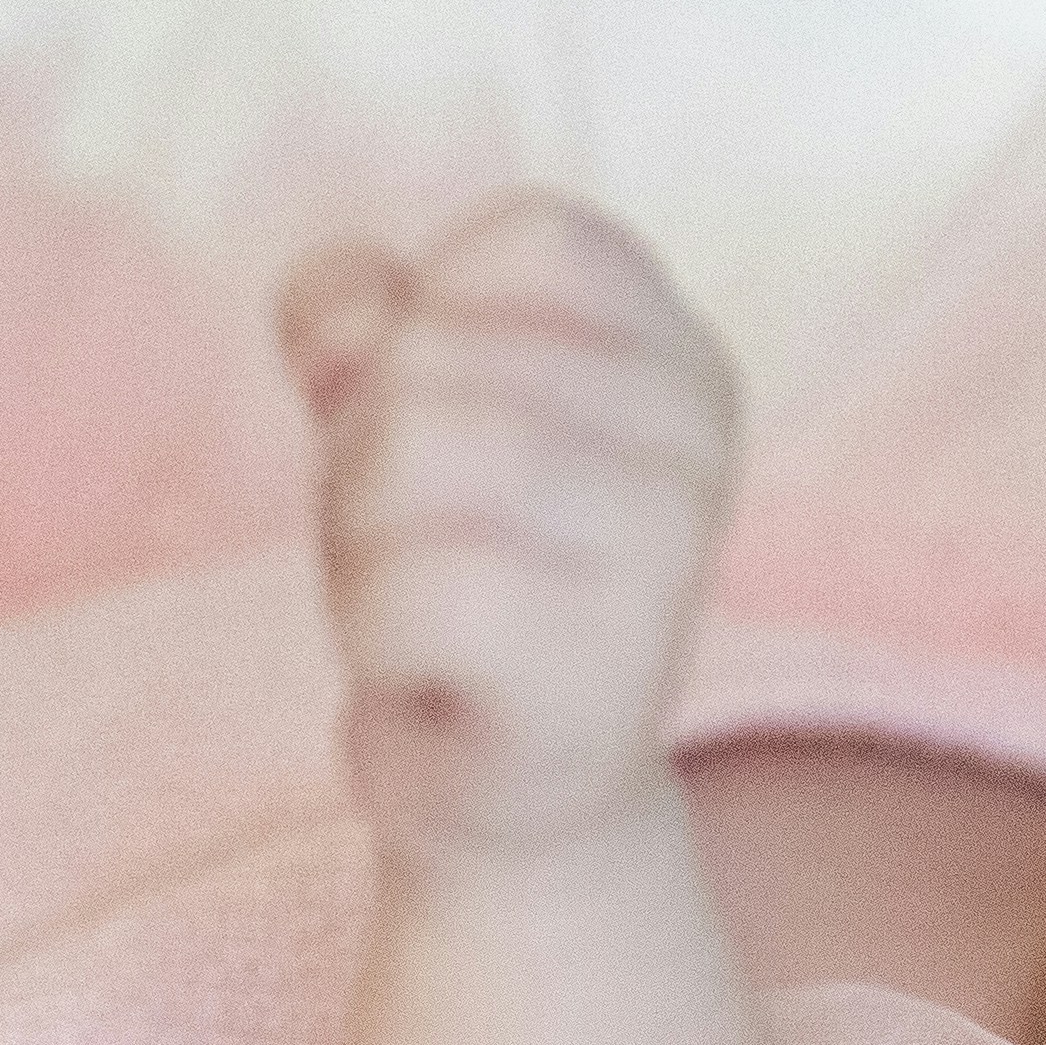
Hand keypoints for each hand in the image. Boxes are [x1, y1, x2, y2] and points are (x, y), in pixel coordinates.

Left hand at [290, 193, 743, 858]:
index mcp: (685, 364)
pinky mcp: (596, 672)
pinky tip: (426, 671)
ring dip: (361, 536)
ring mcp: (661, 559)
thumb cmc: (466, 582)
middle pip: (438, 348)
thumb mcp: (408, 414)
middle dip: (371, 447)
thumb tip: (348, 298)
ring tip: (421, 603)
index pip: (532, 242)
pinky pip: (411, 584)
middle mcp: (697, 448)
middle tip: (426, 547)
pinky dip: (373, 630)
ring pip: (412, 447)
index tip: (458, 439)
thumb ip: (366, 323)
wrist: (514, 803)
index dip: (435, 321)